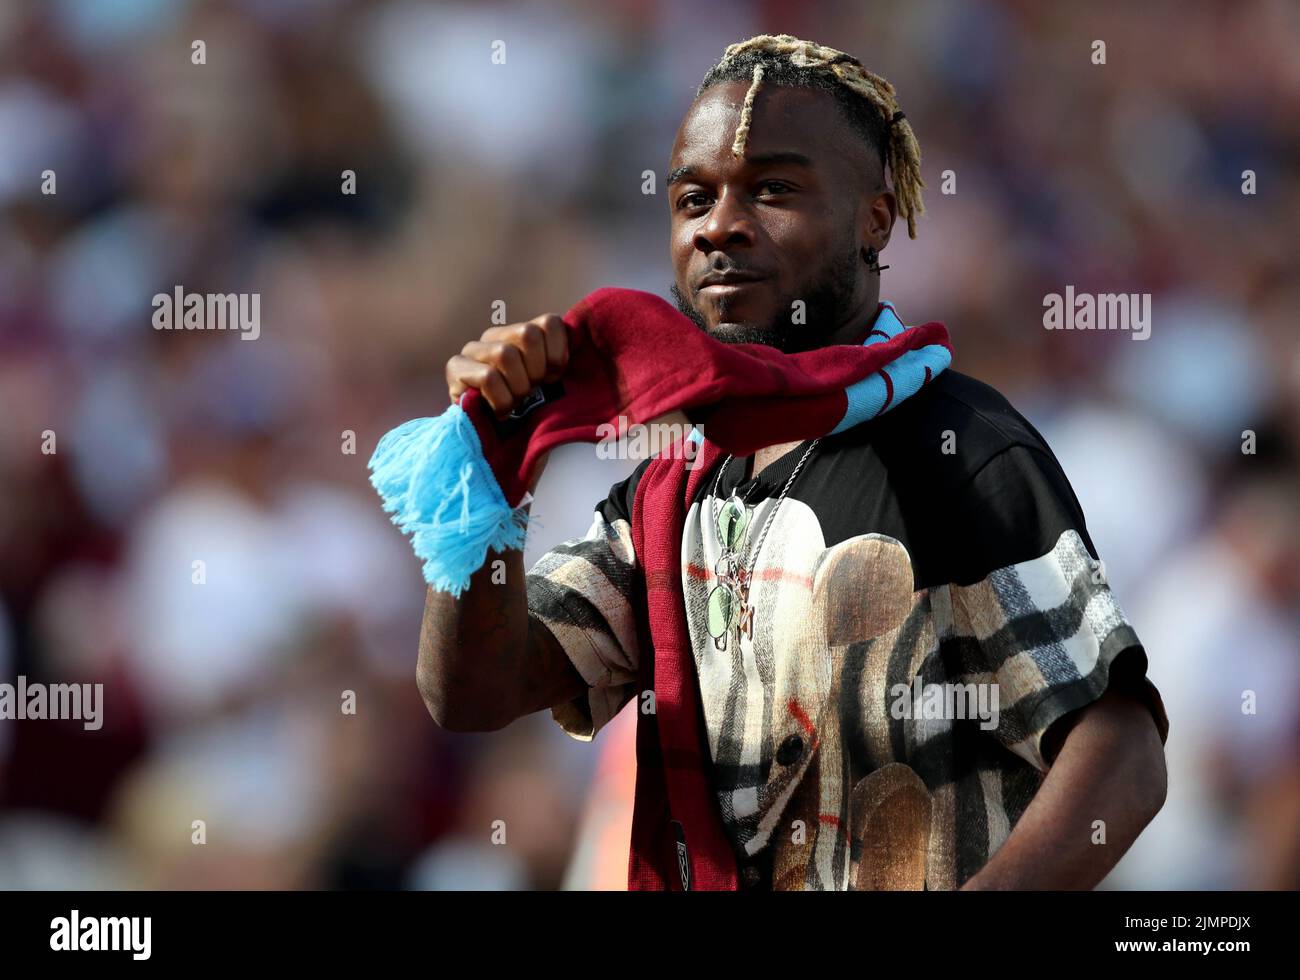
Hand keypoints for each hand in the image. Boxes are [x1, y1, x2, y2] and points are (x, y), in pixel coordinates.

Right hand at [445, 314, 569, 419]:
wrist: (495, 443)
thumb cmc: (529, 412)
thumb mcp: (552, 385)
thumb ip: (562, 361)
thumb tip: (578, 338)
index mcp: (522, 333)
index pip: (549, 322)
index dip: (558, 355)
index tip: (553, 379)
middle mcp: (496, 335)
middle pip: (528, 334)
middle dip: (537, 371)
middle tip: (532, 393)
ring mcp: (473, 349)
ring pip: (506, 353)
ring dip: (517, 387)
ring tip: (515, 403)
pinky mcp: (455, 368)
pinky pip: (488, 376)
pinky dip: (501, 400)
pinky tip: (501, 412)